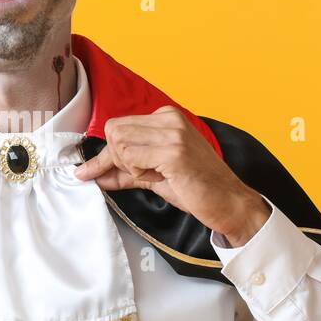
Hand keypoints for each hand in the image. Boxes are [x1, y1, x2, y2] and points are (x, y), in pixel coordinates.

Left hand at [72, 105, 270, 246]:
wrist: (229, 203)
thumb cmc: (196, 188)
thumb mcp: (153, 175)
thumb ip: (123, 171)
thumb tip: (92, 174)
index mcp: (166, 117)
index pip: (117, 125)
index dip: (108, 153)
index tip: (102, 171)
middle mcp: (170, 119)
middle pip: (114, 131)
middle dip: (116, 159)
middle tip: (140, 174)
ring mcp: (173, 134)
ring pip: (119, 142)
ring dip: (129, 167)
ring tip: (155, 175)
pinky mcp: (174, 152)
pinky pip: (132, 158)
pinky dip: (137, 173)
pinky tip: (160, 177)